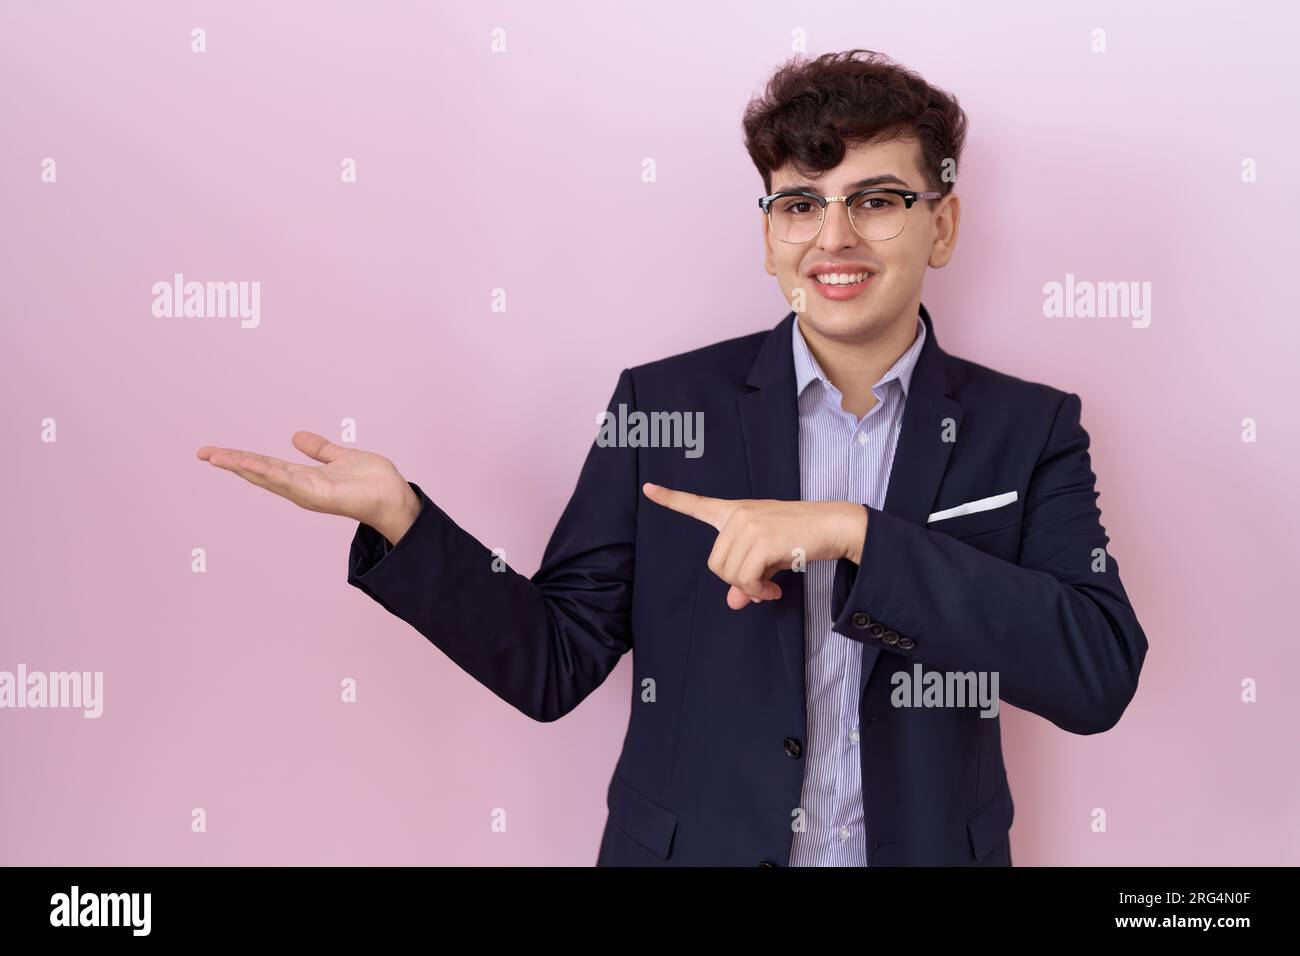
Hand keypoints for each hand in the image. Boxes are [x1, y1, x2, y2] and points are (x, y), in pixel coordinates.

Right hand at [196, 432, 420, 545]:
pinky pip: (289, 481)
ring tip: (216, 456)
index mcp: (303, 477)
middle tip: (202, 453)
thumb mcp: (340, 457)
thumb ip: (320, 449)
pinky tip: (249, 464)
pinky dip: (268, 473)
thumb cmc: (373, 482)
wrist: (395, 496)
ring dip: (242, 466)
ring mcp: (307, 493)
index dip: (240, 458)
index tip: (214, 451)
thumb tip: (296, 436)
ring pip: (268, 477)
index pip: (265, 465)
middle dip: (231, 463)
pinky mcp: (318, 496)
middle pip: (258, 472)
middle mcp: (300, 487)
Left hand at [642, 482, 867, 610]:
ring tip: (770, 587)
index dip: (670, 499)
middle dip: (737, 583)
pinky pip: (746, 579)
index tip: (647, 488)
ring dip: (751, 590)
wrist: (835, 525)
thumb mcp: (769, 559)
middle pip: (715, 565)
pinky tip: (774, 590)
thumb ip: (746, 578)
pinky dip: (759, 592)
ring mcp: (748, 524)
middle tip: (761, 587)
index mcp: (736, 511)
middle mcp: (738, 514)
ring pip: (730, 575)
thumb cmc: (803, 539)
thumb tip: (733, 603)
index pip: (698, 504)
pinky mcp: (762, 539)